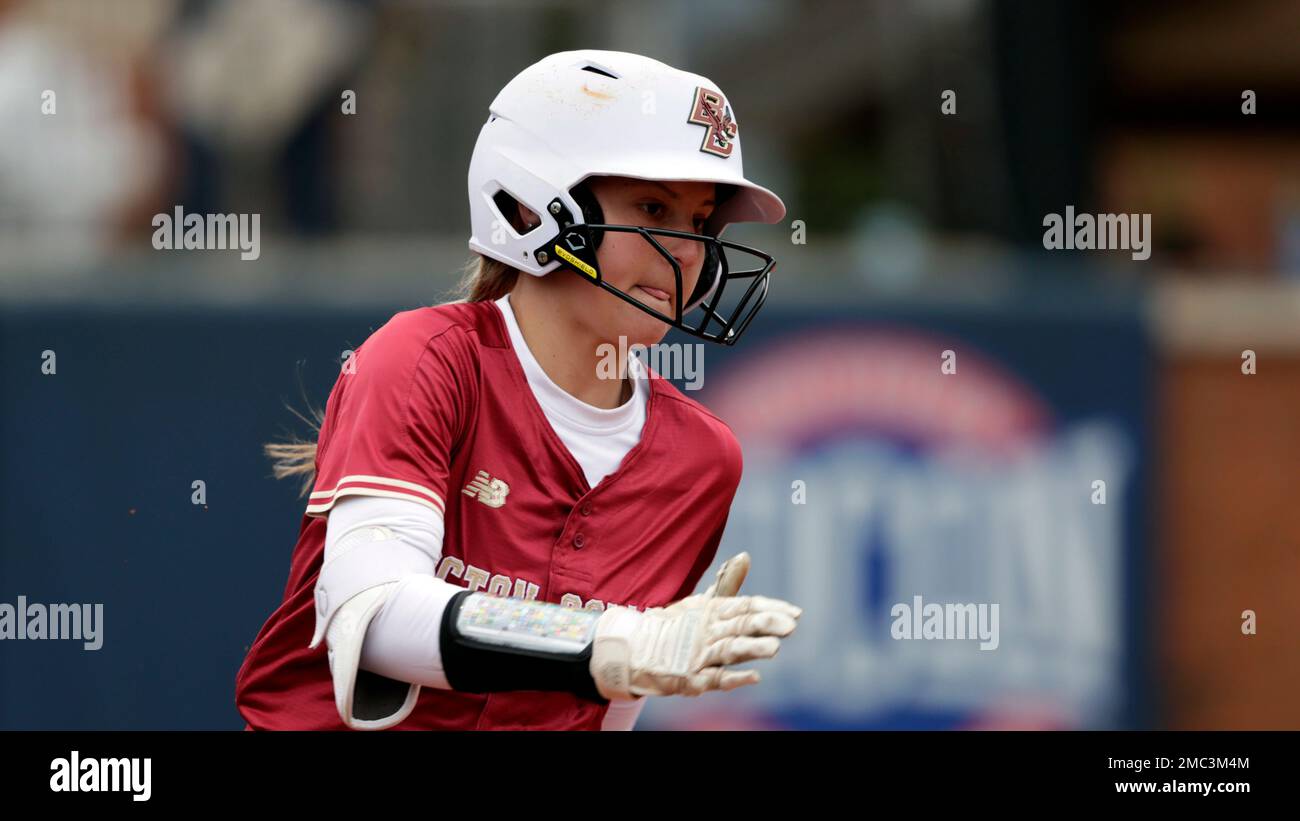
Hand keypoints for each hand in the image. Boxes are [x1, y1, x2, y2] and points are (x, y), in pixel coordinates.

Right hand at [589, 554, 801, 699]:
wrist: (634, 649)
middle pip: (739, 625)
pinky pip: (714, 678)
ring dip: (751, 649)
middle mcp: (707, 630)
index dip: (771, 609)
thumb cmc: (676, 625)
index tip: (795, 613)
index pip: (745, 606)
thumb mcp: (701, 602)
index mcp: (712, 610)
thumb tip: (745, 556)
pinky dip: (733, 678)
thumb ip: (727, 583)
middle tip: (790, 626)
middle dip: (764, 625)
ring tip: (775, 649)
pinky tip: (754, 677)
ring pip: (728, 650)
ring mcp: (698, 654)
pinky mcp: (690, 678)